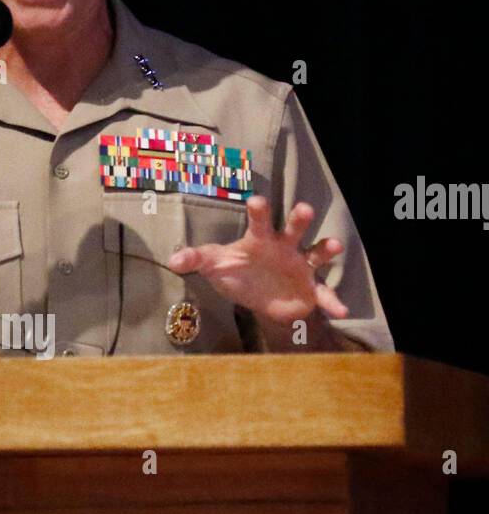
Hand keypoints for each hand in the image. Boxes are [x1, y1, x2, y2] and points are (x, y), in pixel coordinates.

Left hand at [167, 196, 348, 324]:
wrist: (259, 298)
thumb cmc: (237, 272)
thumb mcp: (214, 266)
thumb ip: (196, 260)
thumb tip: (172, 261)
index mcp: (260, 239)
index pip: (259, 221)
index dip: (259, 211)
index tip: (257, 202)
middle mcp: (284, 247)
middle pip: (293, 229)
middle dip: (299, 219)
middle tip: (304, 209)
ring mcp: (301, 266)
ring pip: (315, 253)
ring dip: (325, 249)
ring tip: (334, 246)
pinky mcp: (311, 288)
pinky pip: (324, 292)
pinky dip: (332, 301)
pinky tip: (340, 311)